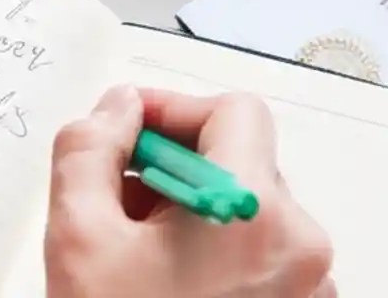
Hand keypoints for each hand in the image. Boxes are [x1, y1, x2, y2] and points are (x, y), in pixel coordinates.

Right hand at [44, 86, 335, 297]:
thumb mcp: (78, 237)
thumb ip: (88, 150)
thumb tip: (114, 110)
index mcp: (257, 217)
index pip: (232, 112)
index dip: (170, 108)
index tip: (127, 126)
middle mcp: (302, 250)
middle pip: (241, 159)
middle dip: (171, 164)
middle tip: (116, 193)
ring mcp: (309, 289)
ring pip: (248, 208)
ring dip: (188, 209)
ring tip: (132, 250)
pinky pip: (261, 253)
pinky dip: (213, 249)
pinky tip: (161, 280)